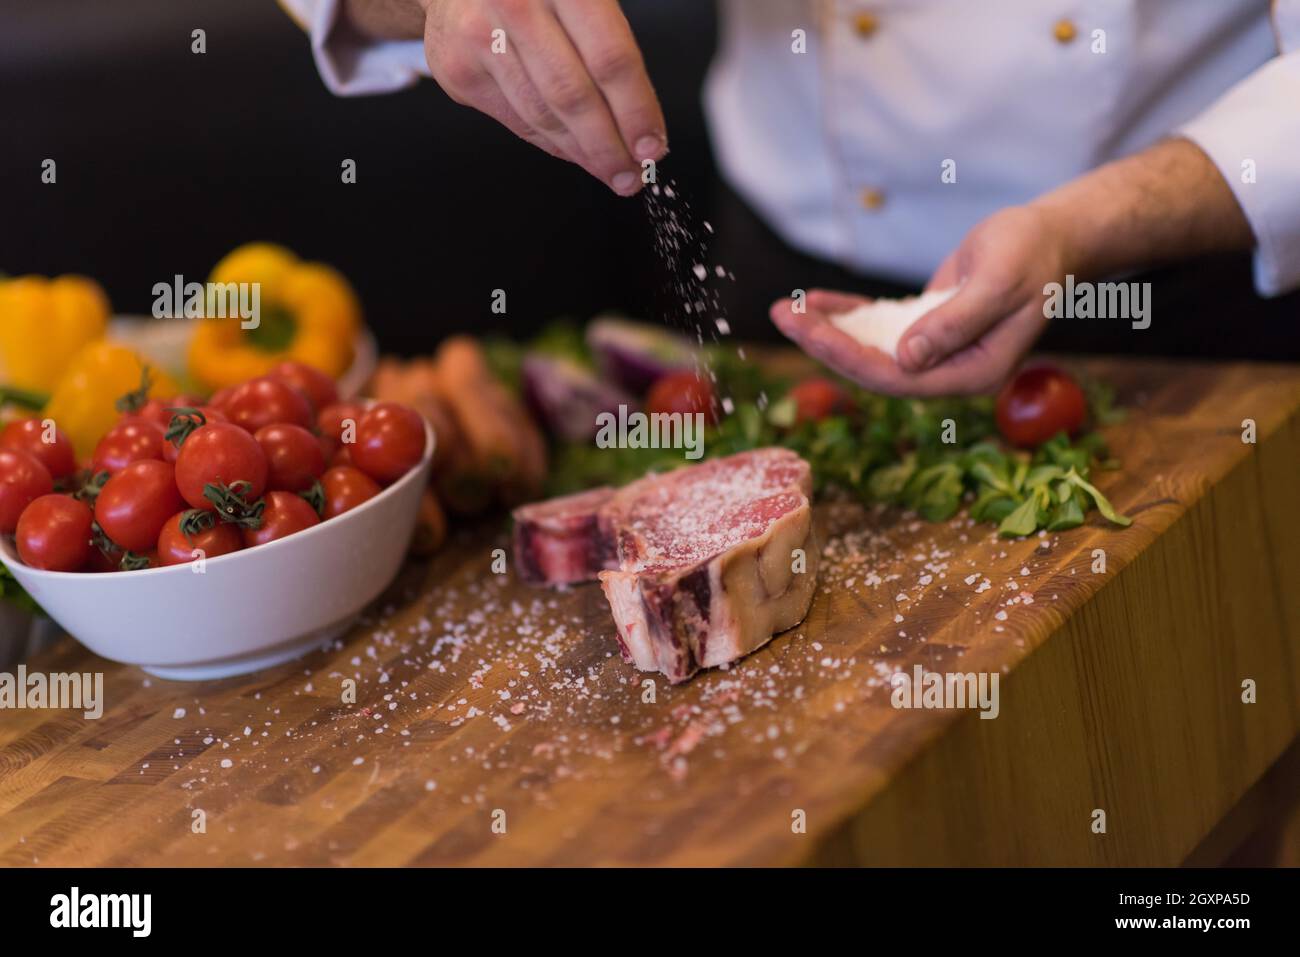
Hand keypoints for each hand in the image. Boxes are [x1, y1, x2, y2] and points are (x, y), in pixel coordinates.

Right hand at [417, 0, 666, 194]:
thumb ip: (607, 41)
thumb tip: (638, 119)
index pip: (609, 59)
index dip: (635, 110)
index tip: (651, 144)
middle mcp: (517, 5)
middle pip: (574, 96)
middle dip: (609, 147)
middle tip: (631, 175)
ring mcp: (481, 38)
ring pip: (543, 116)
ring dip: (582, 152)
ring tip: (608, 169)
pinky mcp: (460, 70)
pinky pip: (517, 121)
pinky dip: (551, 142)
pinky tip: (574, 151)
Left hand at [769, 205, 1067, 395]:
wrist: (1050, 237)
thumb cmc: (1030, 254)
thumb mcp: (997, 282)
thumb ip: (954, 323)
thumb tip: (906, 358)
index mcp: (971, 373)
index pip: (897, 376)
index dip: (848, 356)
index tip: (808, 331)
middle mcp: (948, 371)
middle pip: (873, 367)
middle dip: (823, 344)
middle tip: (780, 316)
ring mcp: (934, 352)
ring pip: (868, 349)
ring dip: (825, 330)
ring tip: (783, 310)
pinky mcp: (923, 329)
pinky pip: (876, 328)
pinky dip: (844, 315)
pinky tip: (812, 302)